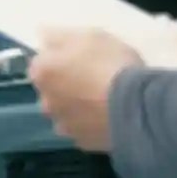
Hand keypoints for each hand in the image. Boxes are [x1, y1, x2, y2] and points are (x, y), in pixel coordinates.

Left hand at [27, 27, 143, 151]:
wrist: (135, 107)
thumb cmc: (110, 64)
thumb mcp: (89, 35)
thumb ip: (59, 35)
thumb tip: (41, 34)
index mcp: (42, 72)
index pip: (41, 62)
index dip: (60, 58)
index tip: (80, 57)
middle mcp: (45, 102)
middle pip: (51, 89)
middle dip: (65, 84)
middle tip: (94, 77)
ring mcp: (63, 125)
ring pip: (65, 112)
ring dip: (76, 106)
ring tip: (103, 100)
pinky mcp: (81, 143)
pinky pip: (83, 129)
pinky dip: (91, 123)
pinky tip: (109, 116)